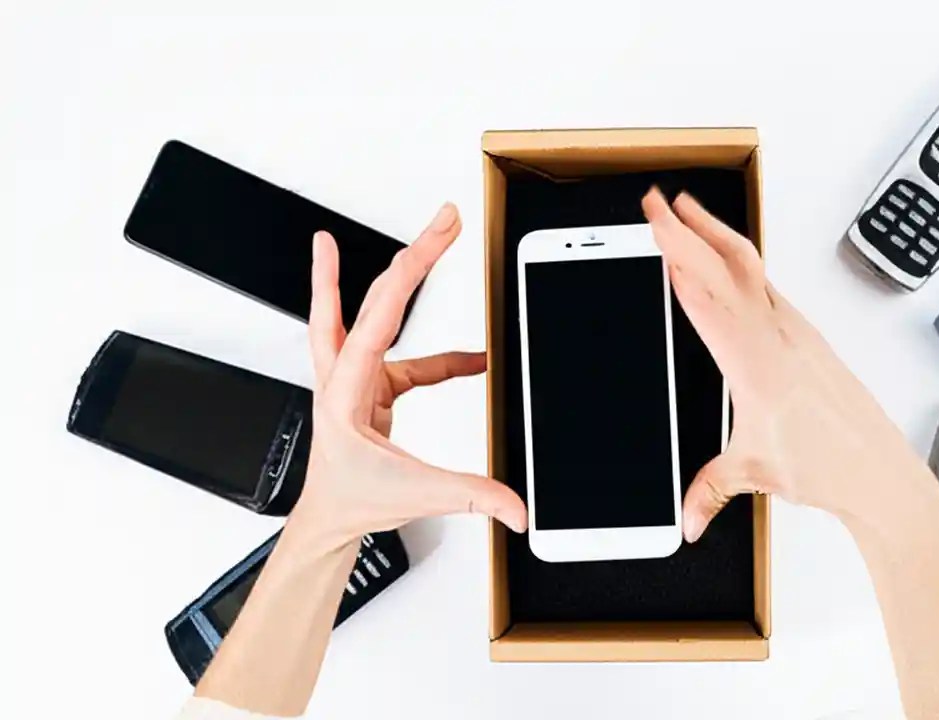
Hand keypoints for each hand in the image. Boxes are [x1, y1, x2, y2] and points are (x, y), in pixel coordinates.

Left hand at [296, 203, 526, 544]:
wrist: (328, 519)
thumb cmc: (351, 500)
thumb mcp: (416, 495)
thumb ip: (472, 496)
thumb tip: (517, 504)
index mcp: (348, 389)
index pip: (380, 314)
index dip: (411, 269)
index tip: (435, 236)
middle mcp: (345, 374)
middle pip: (376, 298)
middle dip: (413, 255)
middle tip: (441, 221)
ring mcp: (356, 377)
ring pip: (368, 313)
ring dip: (390, 278)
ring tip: (418, 245)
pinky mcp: (372, 389)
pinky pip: (406, 356)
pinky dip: (440, 356)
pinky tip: (473, 361)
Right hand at [642, 189, 936, 541]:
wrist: (882, 473)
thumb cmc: (831, 468)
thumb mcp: (756, 474)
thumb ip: (710, 490)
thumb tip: (686, 518)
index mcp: (757, 365)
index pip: (707, 297)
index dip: (678, 256)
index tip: (656, 226)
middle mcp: (780, 337)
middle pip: (727, 266)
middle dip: (687, 229)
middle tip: (656, 201)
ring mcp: (798, 331)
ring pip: (752, 266)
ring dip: (716, 233)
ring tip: (688, 211)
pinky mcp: (809, 336)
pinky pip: (769, 284)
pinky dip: (741, 259)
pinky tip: (731, 260)